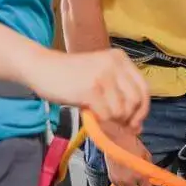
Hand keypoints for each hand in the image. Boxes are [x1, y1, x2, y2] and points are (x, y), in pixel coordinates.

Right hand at [28, 50, 149, 137]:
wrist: (42, 67)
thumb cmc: (70, 76)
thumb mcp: (100, 77)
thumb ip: (119, 95)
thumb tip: (137, 126)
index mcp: (120, 59)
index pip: (144, 89)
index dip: (142, 110)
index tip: (135, 123)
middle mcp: (114, 64)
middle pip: (136, 101)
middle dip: (129, 118)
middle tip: (118, 126)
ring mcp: (103, 76)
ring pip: (121, 110)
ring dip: (112, 120)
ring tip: (99, 116)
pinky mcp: (90, 89)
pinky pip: (106, 114)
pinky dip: (100, 120)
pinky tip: (91, 114)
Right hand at [106, 128, 155, 185]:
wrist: (116, 139)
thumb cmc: (132, 144)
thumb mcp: (146, 154)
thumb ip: (150, 167)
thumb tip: (153, 174)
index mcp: (141, 174)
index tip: (148, 182)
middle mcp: (130, 180)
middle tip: (140, 182)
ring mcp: (120, 181)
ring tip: (132, 182)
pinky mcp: (112, 179)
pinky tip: (124, 180)